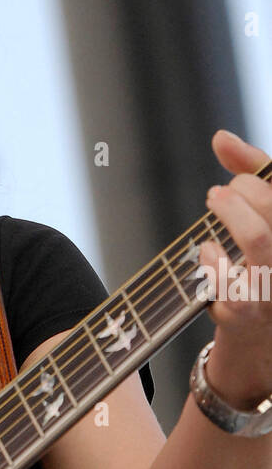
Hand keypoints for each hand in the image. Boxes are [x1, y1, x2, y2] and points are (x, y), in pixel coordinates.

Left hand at [197, 130, 271, 409]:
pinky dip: (212, 258)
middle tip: (222, 190)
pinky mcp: (247, 313)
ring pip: (260, 241)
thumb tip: (221, 137)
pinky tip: (206, 249)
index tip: (237, 175)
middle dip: (245, 190)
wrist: (259, 331)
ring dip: (231, 213)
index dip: (259, 173)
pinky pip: (230, 280)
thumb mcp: (263, 217)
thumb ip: (250, 173)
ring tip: (214, 200)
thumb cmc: (263, 263)